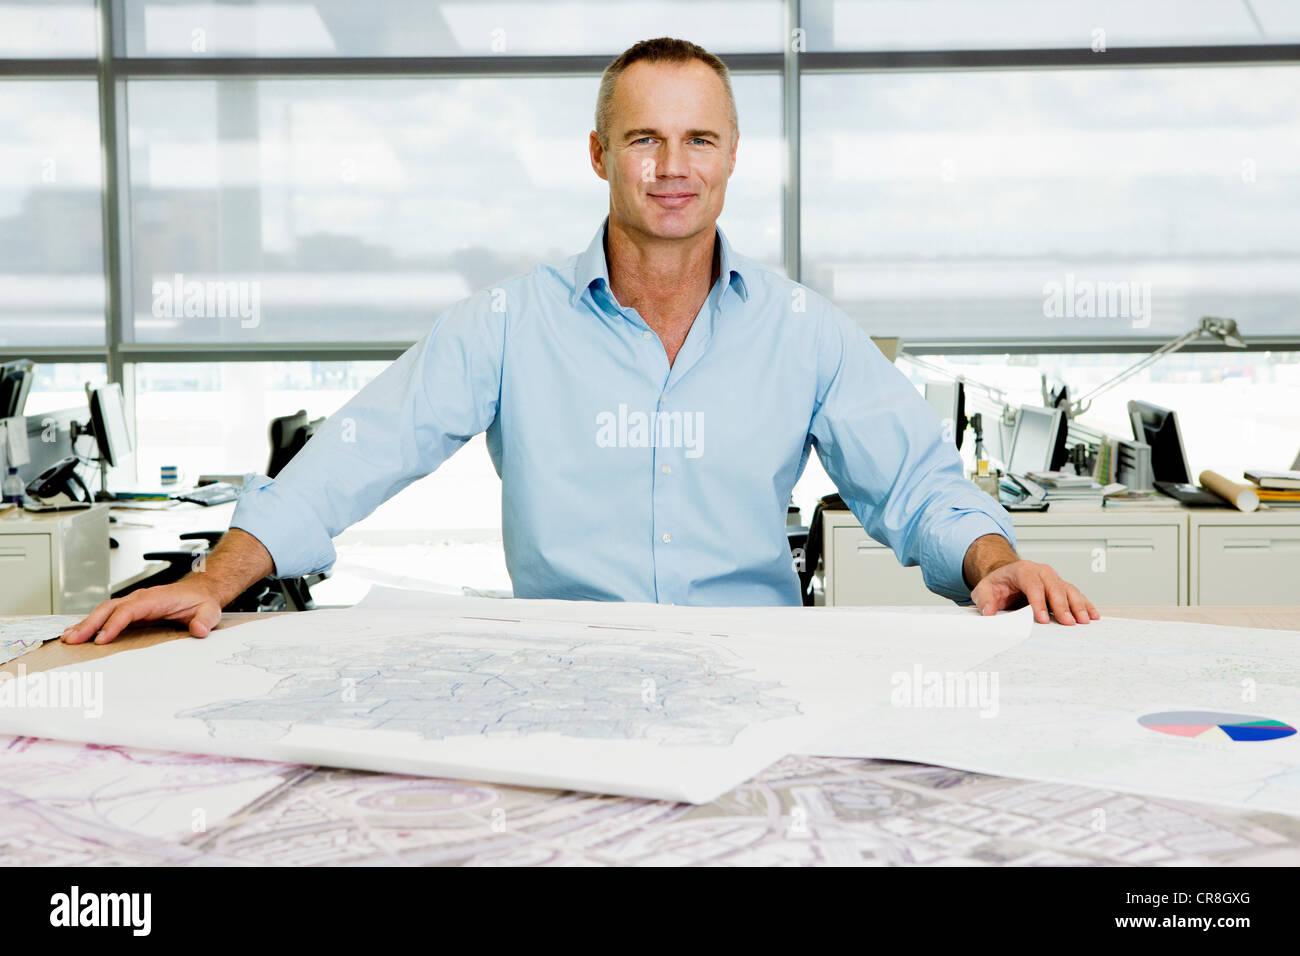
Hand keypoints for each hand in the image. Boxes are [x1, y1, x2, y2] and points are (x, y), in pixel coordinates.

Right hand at [62, 578, 222, 644]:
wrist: (201, 592)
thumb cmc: (201, 602)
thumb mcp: (209, 612)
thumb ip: (205, 621)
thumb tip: (199, 630)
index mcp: (156, 598)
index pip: (129, 610)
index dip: (114, 624)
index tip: (101, 639)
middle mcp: (141, 598)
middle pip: (110, 608)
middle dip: (90, 624)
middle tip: (72, 640)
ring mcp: (134, 603)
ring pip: (105, 610)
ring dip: (86, 624)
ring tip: (69, 639)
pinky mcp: (131, 610)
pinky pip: (108, 615)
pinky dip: (92, 623)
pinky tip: (80, 633)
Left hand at [970, 559, 1098, 625]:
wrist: (1005, 576)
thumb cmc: (997, 584)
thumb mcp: (984, 589)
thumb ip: (984, 600)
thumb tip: (988, 613)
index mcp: (1023, 570)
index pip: (1033, 585)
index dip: (1039, 602)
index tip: (1043, 619)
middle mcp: (1041, 572)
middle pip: (1054, 587)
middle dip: (1062, 606)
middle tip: (1068, 623)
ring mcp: (1053, 579)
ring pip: (1068, 590)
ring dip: (1078, 605)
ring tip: (1084, 620)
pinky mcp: (1061, 587)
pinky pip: (1075, 594)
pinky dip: (1085, 604)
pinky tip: (1093, 615)